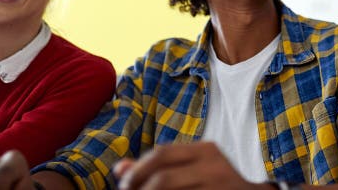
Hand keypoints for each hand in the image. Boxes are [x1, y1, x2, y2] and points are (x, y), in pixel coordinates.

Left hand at [115, 142, 259, 189]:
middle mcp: (214, 165)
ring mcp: (218, 185)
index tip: (125, 186)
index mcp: (206, 150)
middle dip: (139, 188)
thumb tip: (120, 169)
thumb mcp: (193, 170)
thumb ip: (158, 167)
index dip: (138, 170)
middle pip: (163, 177)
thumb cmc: (218, 185)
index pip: (162, 153)